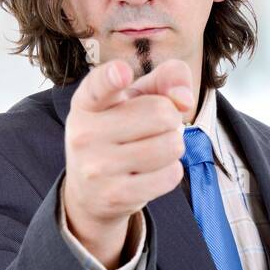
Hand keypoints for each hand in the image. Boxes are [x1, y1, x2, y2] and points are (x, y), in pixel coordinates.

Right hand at [62, 58, 194, 267]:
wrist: (89, 190)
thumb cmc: (118, 132)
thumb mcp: (134, 98)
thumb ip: (165, 79)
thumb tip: (184, 100)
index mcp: (86, 103)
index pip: (98, 86)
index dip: (112, 77)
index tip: (122, 73)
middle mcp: (85, 134)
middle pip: (160, 113)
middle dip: (171, 118)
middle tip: (154, 128)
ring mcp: (97, 168)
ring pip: (170, 146)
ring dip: (173, 146)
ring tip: (153, 149)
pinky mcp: (115, 195)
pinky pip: (170, 175)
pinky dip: (171, 170)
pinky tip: (151, 171)